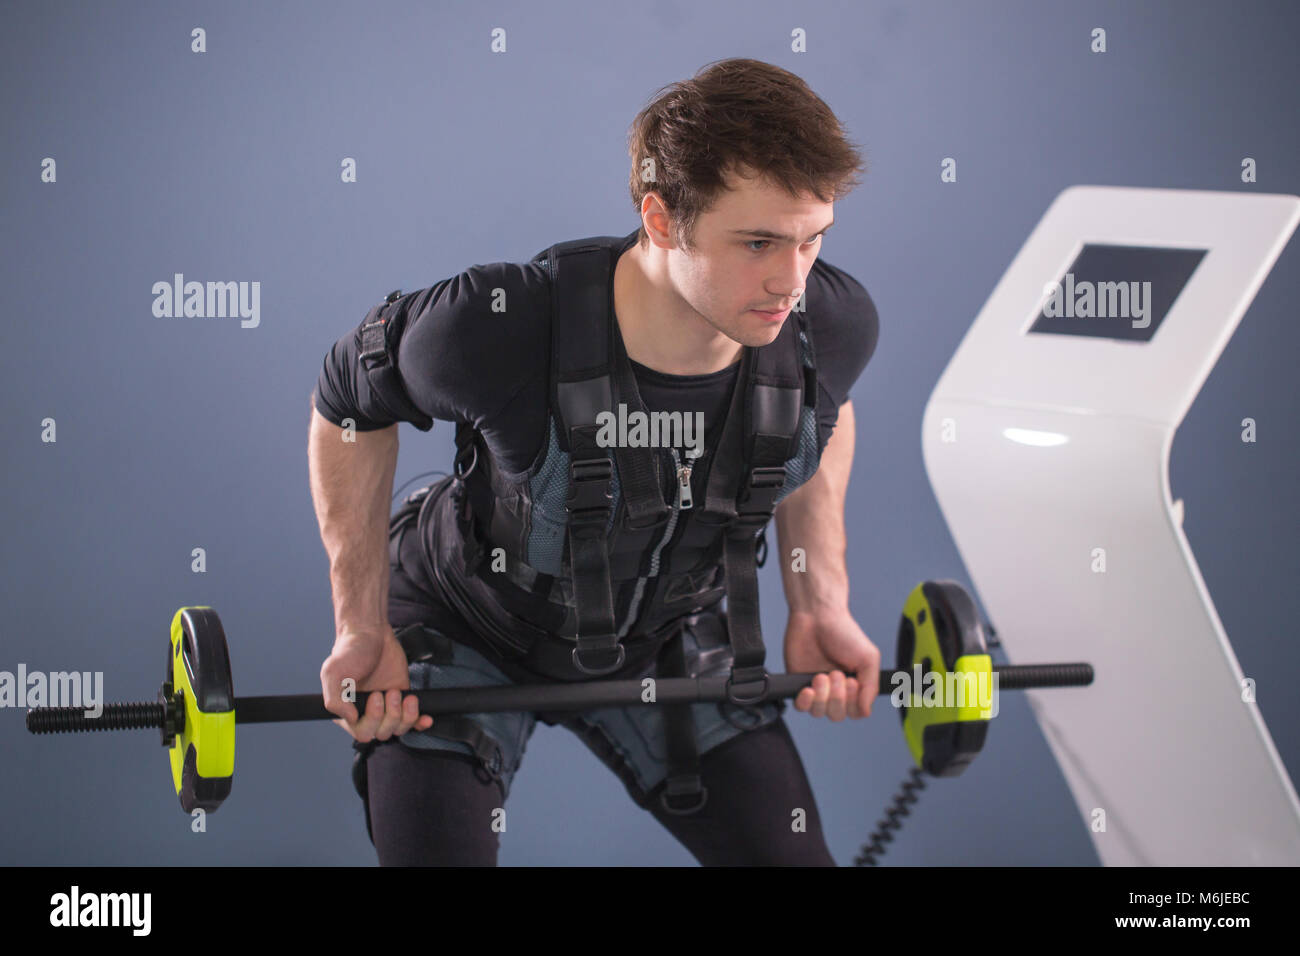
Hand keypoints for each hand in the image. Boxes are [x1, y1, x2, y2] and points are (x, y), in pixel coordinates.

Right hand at [320, 625, 433, 742]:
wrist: (371, 633)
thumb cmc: (350, 650)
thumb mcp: (333, 672)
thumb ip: (335, 700)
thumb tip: (351, 719)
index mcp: (347, 710)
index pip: (362, 732)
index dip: (372, 720)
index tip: (374, 697)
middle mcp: (366, 711)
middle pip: (382, 733)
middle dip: (389, 715)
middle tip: (387, 692)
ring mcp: (386, 706)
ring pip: (398, 728)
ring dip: (404, 715)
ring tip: (398, 693)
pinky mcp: (402, 698)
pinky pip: (413, 720)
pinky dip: (420, 722)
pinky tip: (425, 718)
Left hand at [783, 608, 880, 719]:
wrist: (816, 615)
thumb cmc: (843, 632)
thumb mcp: (868, 658)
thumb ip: (871, 687)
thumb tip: (865, 711)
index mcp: (855, 685)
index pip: (856, 712)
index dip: (853, 703)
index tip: (852, 682)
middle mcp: (836, 690)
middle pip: (837, 715)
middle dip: (837, 697)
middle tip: (836, 673)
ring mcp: (817, 688)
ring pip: (819, 712)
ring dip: (821, 696)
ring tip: (821, 675)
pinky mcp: (798, 683)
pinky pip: (801, 707)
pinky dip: (805, 702)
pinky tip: (807, 689)